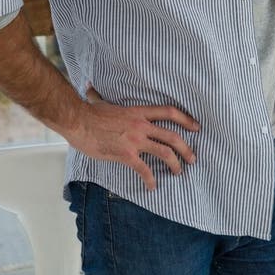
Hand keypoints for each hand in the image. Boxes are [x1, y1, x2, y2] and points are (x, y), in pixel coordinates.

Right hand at [66, 81, 199, 190]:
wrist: (78, 121)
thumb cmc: (89, 113)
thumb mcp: (101, 101)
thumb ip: (100, 96)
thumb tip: (89, 88)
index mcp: (139, 111)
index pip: (169, 112)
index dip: (186, 119)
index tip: (196, 126)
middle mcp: (142, 125)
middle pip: (173, 136)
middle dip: (186, 149)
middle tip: (192, 158)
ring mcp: (135, 140)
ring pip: (164, 153)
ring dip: (175, 164)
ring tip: (178, 172)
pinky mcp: (126, 155)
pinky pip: (144, 169)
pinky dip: (150, 179)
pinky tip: (152, 186)